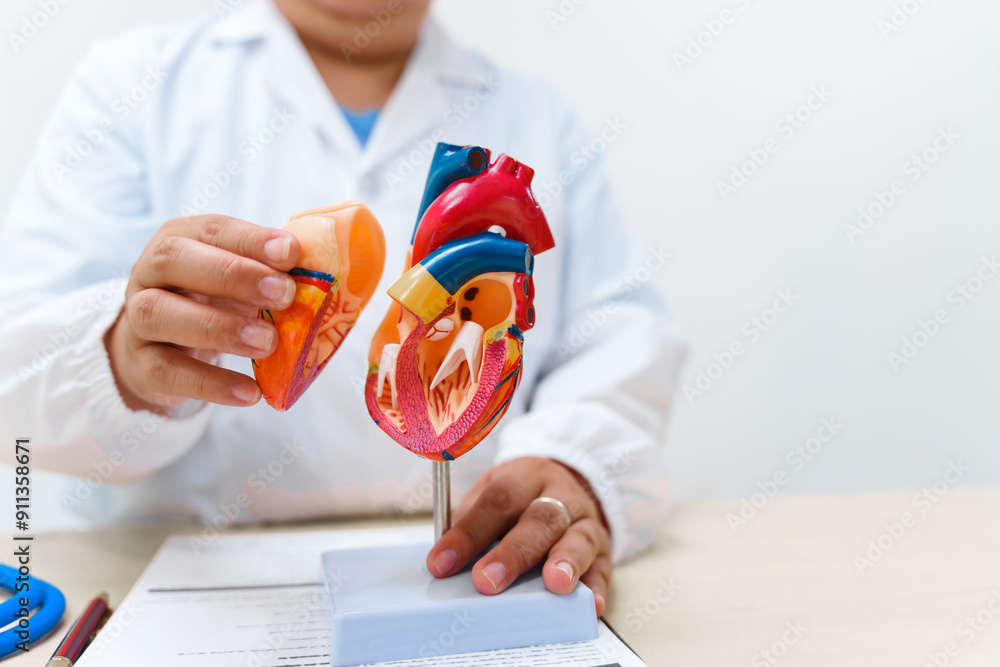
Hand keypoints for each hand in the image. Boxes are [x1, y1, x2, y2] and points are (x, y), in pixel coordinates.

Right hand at [106, 215, 300, 411]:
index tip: (290, 252)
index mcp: (181, 239)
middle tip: (283, 294)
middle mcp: (150, 274)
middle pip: (174, 260)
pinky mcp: (141, 366)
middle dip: (232, 275)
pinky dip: (211, 383)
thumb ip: (272, 273)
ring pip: (160, 314)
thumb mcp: (240, 281)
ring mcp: (138, 320)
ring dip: (219, 328)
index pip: (212, 230)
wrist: (163, 349)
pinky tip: (250, 393)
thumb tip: (322, 273)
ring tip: (268, 343)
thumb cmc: (213, 302)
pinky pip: (168, 372)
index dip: (251, 240)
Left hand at [426, 457, 611, 615]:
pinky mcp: (603, 551)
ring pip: (579, 539)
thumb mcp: (491, 493)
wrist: (564, 486)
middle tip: (487, 581)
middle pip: (539, 520)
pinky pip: (603, 569)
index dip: (468, 534)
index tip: (441, 564)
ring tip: (554, 584)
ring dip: (566, 562)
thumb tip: (446, 566)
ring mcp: (586, 523)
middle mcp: (561, 496)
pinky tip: (590, 605)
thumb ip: (473, 524)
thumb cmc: (519, 498)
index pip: (496, 501)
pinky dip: (597, 588)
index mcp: (526, 476)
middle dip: (513, 553)